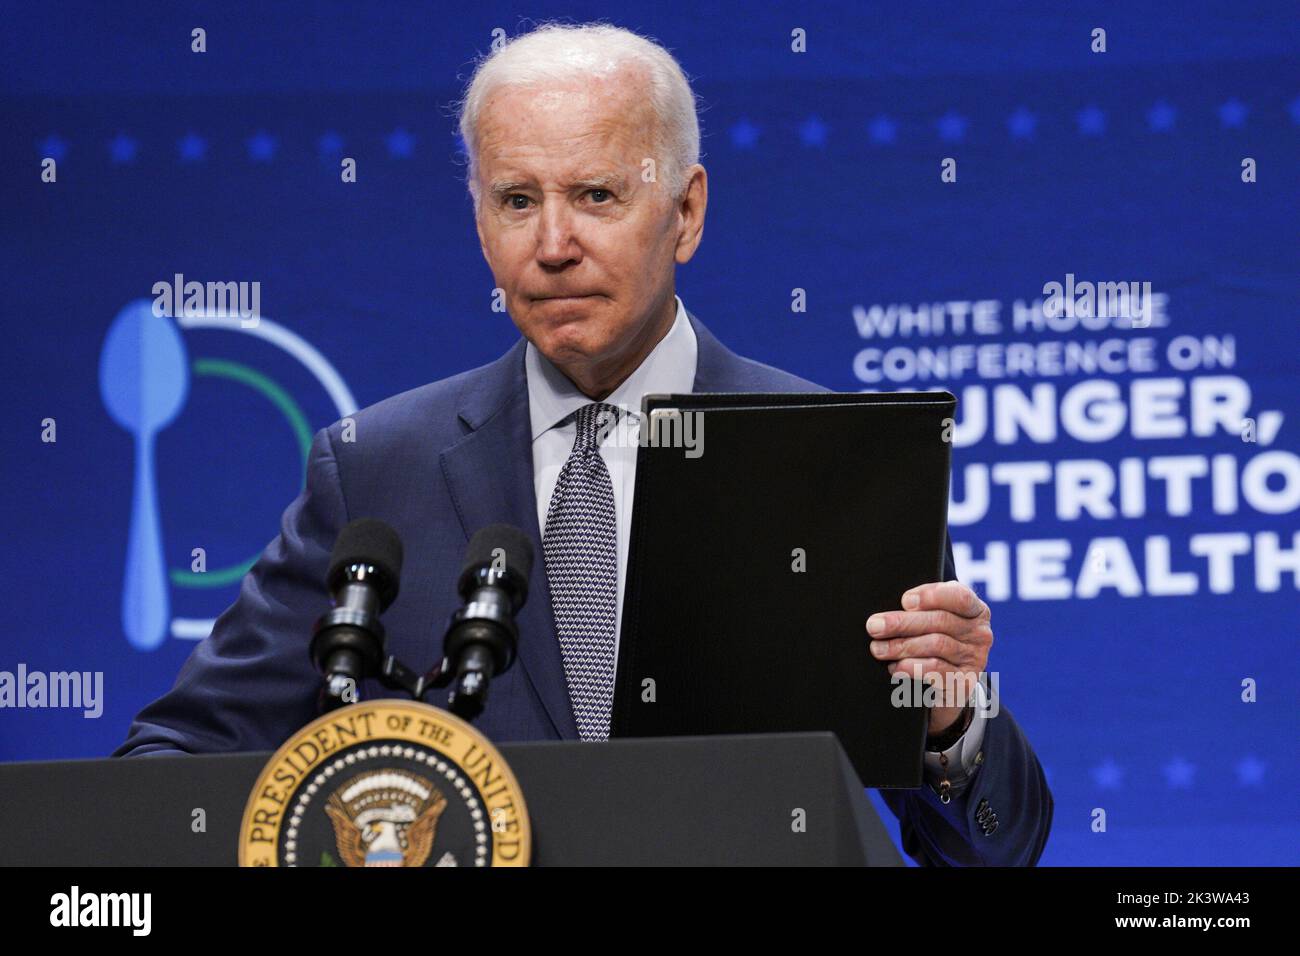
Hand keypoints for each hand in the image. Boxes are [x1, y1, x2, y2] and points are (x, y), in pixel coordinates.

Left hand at [866, 580, 992, 734]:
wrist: (945, 685)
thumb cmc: (932, 643)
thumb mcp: (931, 621)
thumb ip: (919, 609)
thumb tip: (892, 609)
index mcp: (975, 610)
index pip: (959, 596)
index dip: (931, 596)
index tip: (905, 601)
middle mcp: (980, 633)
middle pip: (940, 621)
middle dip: (902, 623)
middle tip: (874, 626)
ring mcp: (975, 659)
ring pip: (936, 644)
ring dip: (901, 646)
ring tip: (878, 649)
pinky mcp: (964, 682)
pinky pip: (936, 670)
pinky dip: (912, 667)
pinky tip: (895, 667)